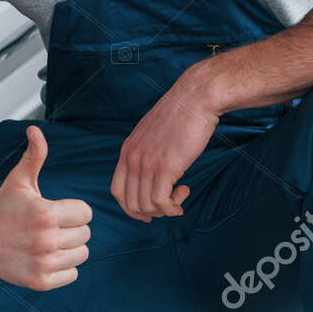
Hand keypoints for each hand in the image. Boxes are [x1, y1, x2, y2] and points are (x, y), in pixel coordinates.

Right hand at [0, 125, 92, 289]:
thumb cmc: (3, 207)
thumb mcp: (19, 180)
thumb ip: (34, 156)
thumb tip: (36, 130)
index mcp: (46, 214)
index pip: (86, 213)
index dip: (73, 210)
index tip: (57, 210)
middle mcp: (46, 241)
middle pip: (86, 234)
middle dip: (72, 228)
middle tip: (51, 226)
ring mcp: (44, 263)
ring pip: (82, 255)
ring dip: (70, 248)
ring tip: (49, 242)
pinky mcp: (41, 281)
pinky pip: (73, 275)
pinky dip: (63, 268)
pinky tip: (46, 257)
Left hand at [110, 81, 219, 221]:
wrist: (196, 98)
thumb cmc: (181, 116)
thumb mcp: (154, 135)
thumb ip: (148, 153)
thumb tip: (154, 175)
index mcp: (127, 150)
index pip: (117, 191)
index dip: (130, 208)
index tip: (148, 213)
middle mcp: (132, 159)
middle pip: (130, 203)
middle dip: (151, 211)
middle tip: (171, 204)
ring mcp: (146, 163)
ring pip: (146, 205)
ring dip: (165, 208)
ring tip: (181, 195)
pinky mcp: (164, 168)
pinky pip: (161, 202)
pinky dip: (173, 206)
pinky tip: (185, 192)